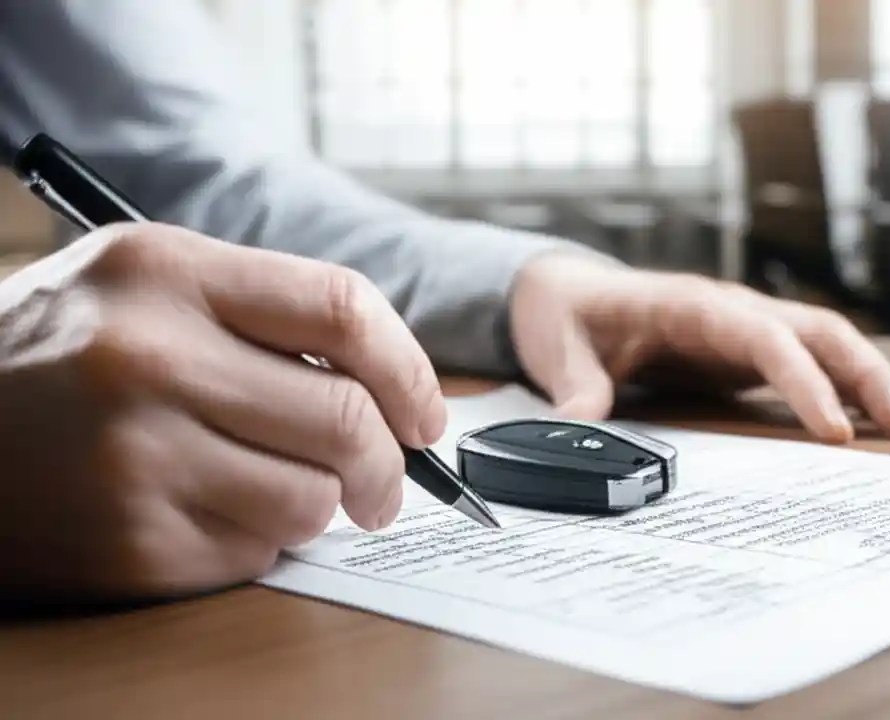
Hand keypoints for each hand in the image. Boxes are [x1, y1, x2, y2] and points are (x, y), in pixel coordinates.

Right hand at [0, 224, 441, 603]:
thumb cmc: (56, 356)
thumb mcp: (142, 287)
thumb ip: (262, 312)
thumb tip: (393, 384)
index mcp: (164, 270)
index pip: (344, 306)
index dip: (410, 368)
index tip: (425, 414)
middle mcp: (148, 357)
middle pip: (347, 416)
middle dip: (391, 464)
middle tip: (388, 484)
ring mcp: (134, 456)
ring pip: (314, 498)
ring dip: (320, 506)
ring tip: (278, 491)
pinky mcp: (127, 543)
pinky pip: (255, 553)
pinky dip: (256, 541)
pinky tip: (204, 513)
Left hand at [509, 254, 889, 442]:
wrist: (566, 295)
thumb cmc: (567, 316)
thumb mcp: (559, 348)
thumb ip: (576, 386)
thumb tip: (582, 426)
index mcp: (694, 306)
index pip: (765, 339)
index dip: (804, 381)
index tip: (835, 430)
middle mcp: (732, 311)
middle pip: (818, 331)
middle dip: (866, 374)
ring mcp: (745, 328)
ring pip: (825, 343)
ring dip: (868, 379)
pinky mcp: (745, 351)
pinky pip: (807, 363)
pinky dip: (843, 388)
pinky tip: (868, 425)